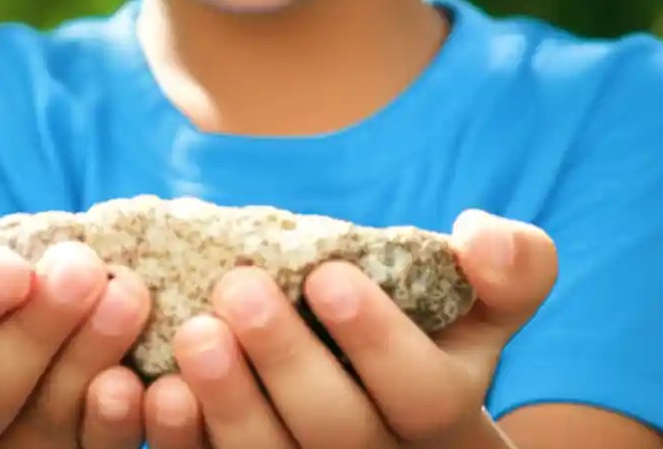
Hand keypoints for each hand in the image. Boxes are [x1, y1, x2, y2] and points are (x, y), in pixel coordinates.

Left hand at [143, 209, 557, 448]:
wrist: (370, 413)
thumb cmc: (424, 345)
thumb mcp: (478, 314)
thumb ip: (510, 272)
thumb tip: (481, 234)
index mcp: (446, 423)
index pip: (427, 399)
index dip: (381, 342)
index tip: (329, 275)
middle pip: (340, 436)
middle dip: (287, 361)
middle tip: (239, 287)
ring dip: (229, 404)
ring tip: (193, 333)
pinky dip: (181, 441)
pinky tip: (152, 391)